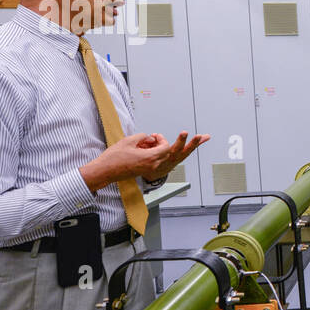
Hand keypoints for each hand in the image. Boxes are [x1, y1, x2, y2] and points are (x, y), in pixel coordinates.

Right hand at [79, 131, 208, 191]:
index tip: (152, 137)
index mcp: (151, 159)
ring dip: (188, 149)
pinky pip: (170, 163)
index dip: (161, 139)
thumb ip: (144, 137)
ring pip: (177, 159)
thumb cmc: (115, 157)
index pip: (166, 146)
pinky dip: (176, 154)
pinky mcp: (153, 173)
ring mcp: (155, 171)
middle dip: (192, 144)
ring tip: (201, 139)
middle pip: (179, 154)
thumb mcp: (129, 141)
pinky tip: (187, 147)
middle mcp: (156, 166)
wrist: (106, 173)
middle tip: (203, 137)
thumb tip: (153, 139)